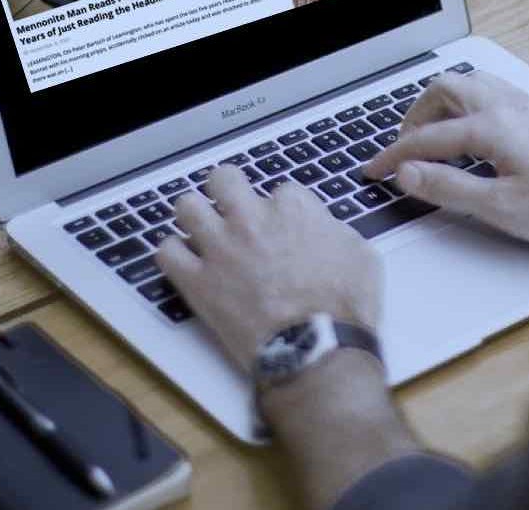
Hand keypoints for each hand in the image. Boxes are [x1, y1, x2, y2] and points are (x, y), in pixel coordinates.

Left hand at [156, 169, 380, 370]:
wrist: (316, 349)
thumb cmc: (343, 308)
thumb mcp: (362, 256)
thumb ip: (335, 231)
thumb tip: (323, 230)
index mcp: (293, 209)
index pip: (280, 190)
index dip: (281, 210)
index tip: (283, 227)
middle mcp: (252, 220)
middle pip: (224, 179)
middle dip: (227, 190)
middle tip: (232, 207)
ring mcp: (220, 248)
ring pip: (186, 206)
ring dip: (195, 216)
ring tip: (202, 229)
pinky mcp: (198, 282)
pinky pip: (167, 253)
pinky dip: (173, 254)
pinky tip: (185, 262)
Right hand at [367, 72, 528, 247]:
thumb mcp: (500, 208)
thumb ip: (448, 188)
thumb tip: (408, 174)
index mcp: (491, 126)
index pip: (427, 137)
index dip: (394, 156)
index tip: (375, 171)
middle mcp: (506, 105)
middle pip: (444, 90)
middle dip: (415, 116)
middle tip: (403, 148)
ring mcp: (526, 104)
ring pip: (469, 84)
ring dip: (442, 105)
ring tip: (431, 136)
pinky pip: (491, 91)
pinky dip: (467, 104)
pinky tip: (470, 132)